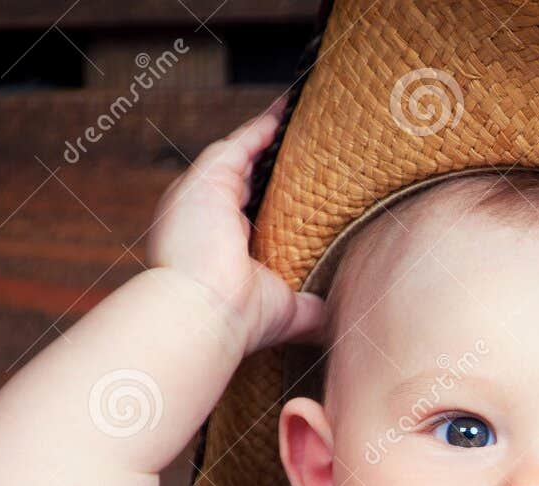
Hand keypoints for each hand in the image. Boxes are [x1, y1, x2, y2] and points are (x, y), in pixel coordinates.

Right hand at [148, 95, 325, 356]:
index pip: (249, 208)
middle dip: (270, 157)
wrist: (203, 315)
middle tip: (304, 138)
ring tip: (299, 115)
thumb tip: (338, 311)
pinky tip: (287, 113)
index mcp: (218, 244)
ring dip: (268, 134)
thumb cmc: (239, 320)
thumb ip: (309, 306)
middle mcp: (205, 216)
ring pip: (240, 153)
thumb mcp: (285, 311)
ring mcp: (201, 195)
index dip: (273, 192)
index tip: (302, 179)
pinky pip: (240, 143)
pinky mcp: (207, 179)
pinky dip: (262, 127)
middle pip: (243, 176)